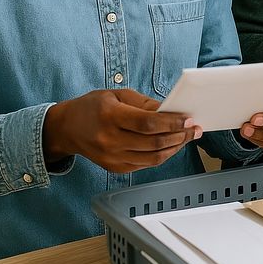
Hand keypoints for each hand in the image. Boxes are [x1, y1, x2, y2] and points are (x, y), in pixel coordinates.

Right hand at [43, 89, 200, 173]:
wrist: (67, 128)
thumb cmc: (94, 106)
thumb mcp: (117, 95)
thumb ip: (145, 104)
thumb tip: (171, 111)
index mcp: (110, 116)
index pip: (147, 123)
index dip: (171, 123)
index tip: (188, 119)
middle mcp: (109, 140)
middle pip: (153, 143)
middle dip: (180, 136)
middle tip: (195, 129)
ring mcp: (111, 158)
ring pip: (153, 158)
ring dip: (175, 148)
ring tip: (188, 138)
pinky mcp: (115, 168)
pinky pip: (145, 164)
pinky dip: (162, 156)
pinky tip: (171, 146)